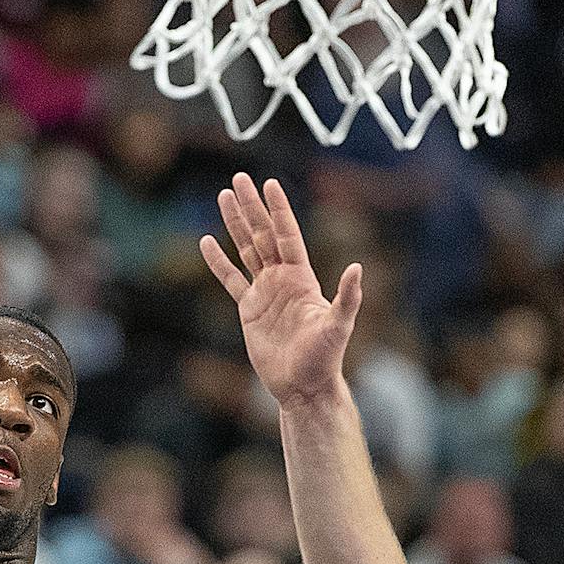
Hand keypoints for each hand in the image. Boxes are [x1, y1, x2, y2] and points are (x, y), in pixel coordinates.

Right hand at [202, 174, 363, 407]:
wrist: (302, 385)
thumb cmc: (325, 357)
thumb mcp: (339, 326)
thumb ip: (347, 297)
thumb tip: (357, 268)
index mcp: (302, 277)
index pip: (287, 235)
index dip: (278, 210)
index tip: (270, 184)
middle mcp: (282, 279)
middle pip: (262, 234)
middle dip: (251, 207)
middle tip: (239, 179)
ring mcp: (264, 292)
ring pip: (245, 250)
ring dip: (234, 224)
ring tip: (224, 197)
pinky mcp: (249, 310)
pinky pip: (230, 280)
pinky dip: (218, 263)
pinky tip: (207, 243)